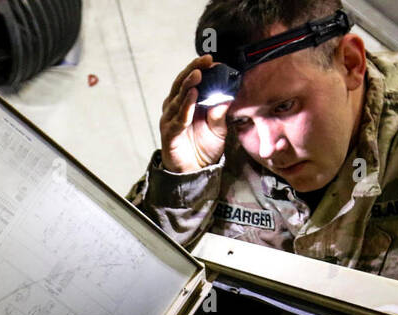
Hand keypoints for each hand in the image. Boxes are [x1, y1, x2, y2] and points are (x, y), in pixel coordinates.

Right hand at [160, 55, 230, 173]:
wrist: (195, 172)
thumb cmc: (204, 147)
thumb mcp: (218, 128)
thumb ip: (220, 112)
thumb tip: (228, 94)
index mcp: (187, 103)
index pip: (190, 80)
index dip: (199, 68)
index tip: (212, 60)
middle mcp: (176, 108)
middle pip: (181, 84)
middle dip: (193, 70)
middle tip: (205, 60)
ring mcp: (171, 120)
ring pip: (178, 99)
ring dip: (188, 85)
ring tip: (198, 74)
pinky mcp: (169, 134)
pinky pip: (178, 118)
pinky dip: (186, 107)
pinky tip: (193, 96)